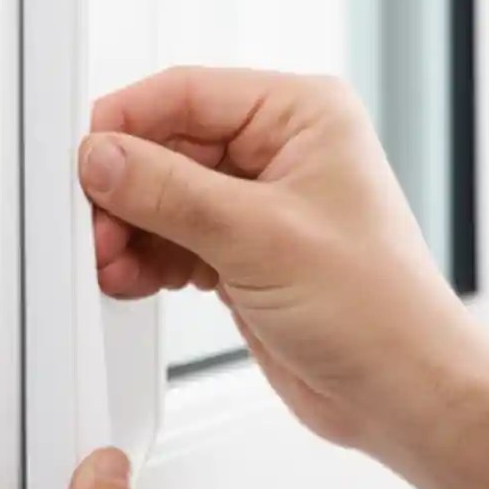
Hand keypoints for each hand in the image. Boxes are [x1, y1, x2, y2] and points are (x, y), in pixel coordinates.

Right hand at [79, 67, 488, 450]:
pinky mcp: (242, 251)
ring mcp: (258, 203)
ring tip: (112, 263)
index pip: (187, 94)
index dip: (127, 123)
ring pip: (162, 197)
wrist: (403, 395)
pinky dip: (147, 258)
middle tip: (95, 229)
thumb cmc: (378, 311)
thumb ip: (170, 193)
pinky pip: (173, 238)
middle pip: (166, 147)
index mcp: (301, 114)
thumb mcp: (260, 238)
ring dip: (130, 231)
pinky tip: (133, 278)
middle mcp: (279, 151)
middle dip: (124, 191)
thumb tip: (104, 157)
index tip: (85, 159)